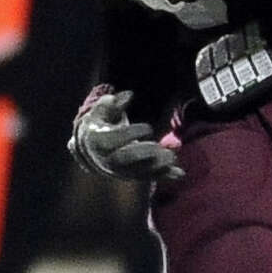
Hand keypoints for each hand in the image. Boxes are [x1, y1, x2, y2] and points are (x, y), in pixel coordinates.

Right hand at [69, 87, 183, 180]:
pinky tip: (179, 173)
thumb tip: (129, 95)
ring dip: (157, 167)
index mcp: (100, 141)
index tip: (148, 128)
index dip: (133, 134)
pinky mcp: (133, 175)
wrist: (92, 150)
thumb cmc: (100, 125)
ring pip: (139, 171)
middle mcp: (109, 159)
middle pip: (126, 159)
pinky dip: (163, 175)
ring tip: (172, 158)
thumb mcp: (100, 111)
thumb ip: (112, 103)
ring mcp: (122, 170)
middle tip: (161, 148)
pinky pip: (148, 177)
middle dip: (144, 154)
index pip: (116, 139)